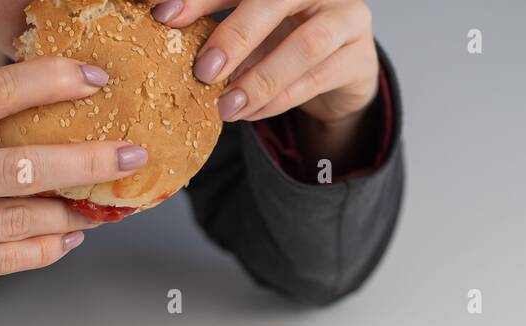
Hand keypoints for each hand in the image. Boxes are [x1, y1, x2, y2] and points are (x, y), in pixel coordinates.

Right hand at [0, 58, 148, 292]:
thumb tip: (47, 109)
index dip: (51, 83)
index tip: (96, 79)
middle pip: (22, 168)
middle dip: (88, 161)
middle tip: (132, 154)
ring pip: (23, 220)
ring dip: (76, 212)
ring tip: (106, 202)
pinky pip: (8, 259)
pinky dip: (47, 248)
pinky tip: (70, 236)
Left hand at [149, 0, 379, 124]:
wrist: (341, 72)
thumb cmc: (285, 42)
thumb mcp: (250, 30)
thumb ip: (218, 27)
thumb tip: (168, 32)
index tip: (165, 16)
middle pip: (277, 0)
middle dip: (236, 35)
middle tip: (204, 70)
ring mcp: (348, 17)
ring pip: (307, 45)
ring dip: (262, 79)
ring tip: (227, 106)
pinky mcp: (360, 57)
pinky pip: (319, 79)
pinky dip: (280, 99)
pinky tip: (251, 113)